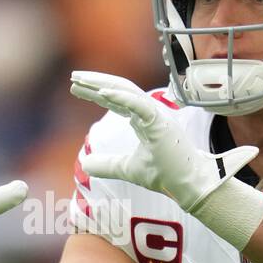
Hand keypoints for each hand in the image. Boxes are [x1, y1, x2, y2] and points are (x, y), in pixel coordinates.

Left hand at [69, 71, 256, 212]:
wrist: (188, 185)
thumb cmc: (165, 174)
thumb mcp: (126, 169)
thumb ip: (107, 164)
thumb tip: (85, 164)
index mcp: (143, 120)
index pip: (116, 99)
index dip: (95, 92)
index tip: (75, 88)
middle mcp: (149, 113)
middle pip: (119, 89)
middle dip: (95, 82)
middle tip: (74, 77)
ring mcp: (156, 115)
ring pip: (126, 91)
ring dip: (103, 84)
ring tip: (81, 80)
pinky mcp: (161, 122)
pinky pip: (138, 104)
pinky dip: (120, 97)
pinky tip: (102, 93)